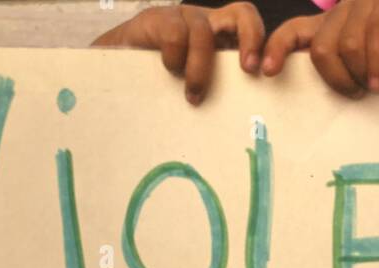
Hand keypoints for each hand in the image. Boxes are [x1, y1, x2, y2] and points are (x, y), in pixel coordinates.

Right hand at [93, 3, 264, 103]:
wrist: (110, 75)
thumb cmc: (158, 95)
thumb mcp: (192, 97)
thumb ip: (217, 103)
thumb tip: (241, 143)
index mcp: (222, 43)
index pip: (252, 28)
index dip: (263, 45)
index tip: (268, 73)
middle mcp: (207, 26)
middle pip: (243, 13)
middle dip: (251, 38)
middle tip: (248, 70)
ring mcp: (182, 19)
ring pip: (204, 31)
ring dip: (201, 66)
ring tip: (192, 94)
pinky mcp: (156, 19)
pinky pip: (174, 32)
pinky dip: (175, 55)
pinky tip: (169, 71)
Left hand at [262, 0, 378, 97]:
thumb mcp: (359, 72)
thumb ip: (335, 75)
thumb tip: (303, 109)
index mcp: (329, 25)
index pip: (292, 31)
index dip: (275, 49)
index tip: (265, 72)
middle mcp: (344, 10)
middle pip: (320, 49)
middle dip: (337, 80)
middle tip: (356, 93)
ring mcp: (368, 2)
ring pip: (346, 46)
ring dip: (361, 75)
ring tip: (376, 87)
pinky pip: (375, 37)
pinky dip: (377, 65)